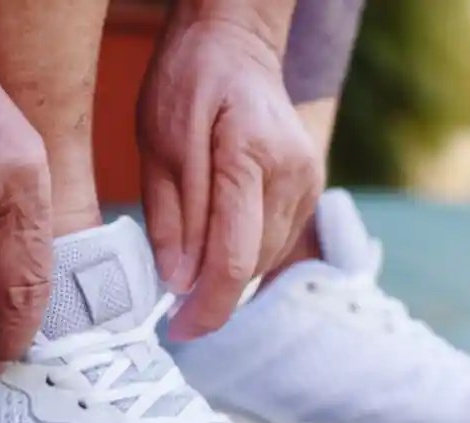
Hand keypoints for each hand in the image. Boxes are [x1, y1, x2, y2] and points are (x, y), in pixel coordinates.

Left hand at [138, 1, 320, 339]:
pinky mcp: (312, 187)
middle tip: (175, 316)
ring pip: (268, 258)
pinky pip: (277, 241)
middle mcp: (291, 173)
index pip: (233, 257)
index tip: (177, 331)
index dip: (205, 306)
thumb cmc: (188, 82)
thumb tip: (179, 283)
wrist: (236, 43)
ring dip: (230, 278)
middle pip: (254, 263)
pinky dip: (246, 255)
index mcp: (249, 155)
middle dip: (214, 297)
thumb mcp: (157, 144)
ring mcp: (309, 181)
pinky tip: (218, 251)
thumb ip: (172, 216)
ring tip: (191, 282)